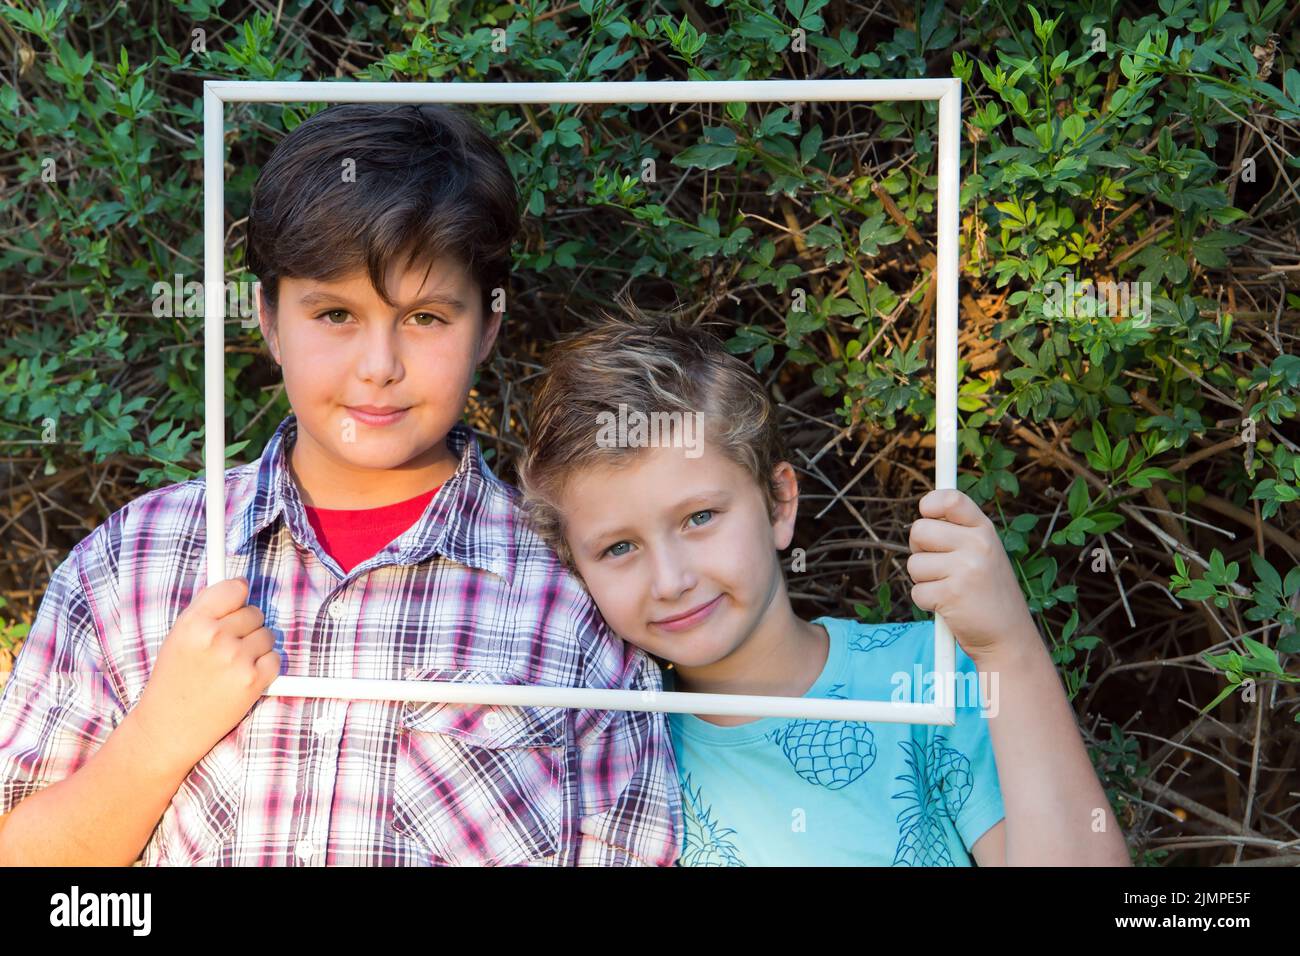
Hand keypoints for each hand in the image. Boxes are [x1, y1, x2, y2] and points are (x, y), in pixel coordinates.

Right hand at [130, 577, 280, 774]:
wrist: (167, 729)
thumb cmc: (173, 682)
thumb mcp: (178, 637)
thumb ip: (207, 611)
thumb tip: (241, 585)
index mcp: (193, 622)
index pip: (234, 588)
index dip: (237, 596)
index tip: (236, 604)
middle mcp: (215, 636)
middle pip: (254, 612)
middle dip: (244, 628)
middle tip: (224, 649)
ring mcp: (236, 658)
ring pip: (268, 635)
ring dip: (255, 648)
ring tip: (229, 667)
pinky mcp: (254, 680)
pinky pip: (275, 659)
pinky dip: (265, 668)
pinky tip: (241, 679)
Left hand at [906, 489, 1036, 663]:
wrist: (1009, 637)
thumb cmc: (988, 594)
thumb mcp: (984, 554)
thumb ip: (959, 533)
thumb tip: (923, 511)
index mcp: (984, 530)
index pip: (951, 499)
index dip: (930, 503)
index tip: (926, 514)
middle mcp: (978, 544)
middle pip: (919, 531)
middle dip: (920, 551)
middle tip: (939, 567)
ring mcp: (966, 569)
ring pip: (914, 564)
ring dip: (924, 581)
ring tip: (949, 590)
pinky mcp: (952, 594)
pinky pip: (917, 591)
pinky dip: (927, 602)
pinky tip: (949, 607)